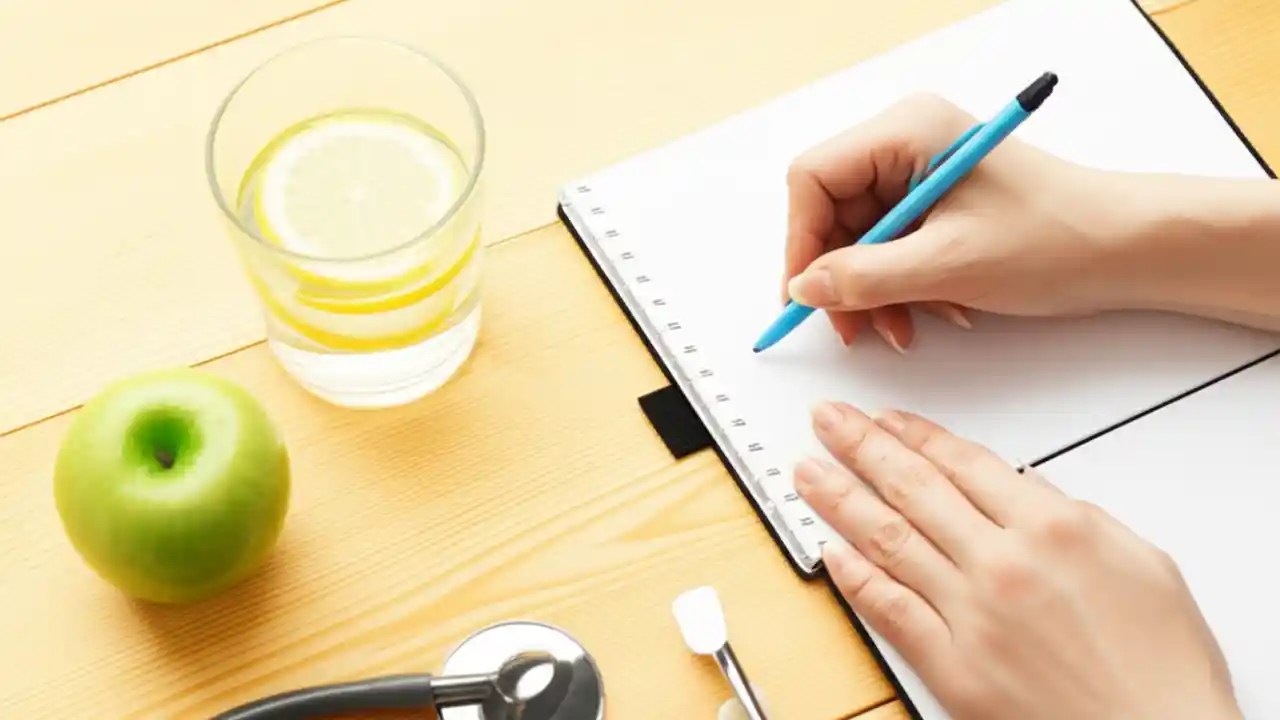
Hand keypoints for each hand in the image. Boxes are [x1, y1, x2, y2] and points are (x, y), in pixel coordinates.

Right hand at [783, 94, 1145, 351]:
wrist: (1126, 250)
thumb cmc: (1057, 238)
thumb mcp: (949, 266)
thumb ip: (865, 277)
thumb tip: (803, 287)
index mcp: (907, 131)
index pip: (814, 179)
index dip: (801, 241)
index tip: (805, 296)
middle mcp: (906, 143)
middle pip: (832, 212)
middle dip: (841, 276)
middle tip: (852, 327)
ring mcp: (919, 173)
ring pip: (858, 239)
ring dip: (871, 291)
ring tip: (901, 328)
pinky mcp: (934, 204)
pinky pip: (889, 248)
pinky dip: (897, 287)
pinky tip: (925, 312)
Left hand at [794, 403, 1240, 719]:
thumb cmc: (1163, 668)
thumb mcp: (1143, 563)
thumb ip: (1077, 518)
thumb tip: (1026, 491)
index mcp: (1053, 528)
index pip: (963, 463)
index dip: (915, 435)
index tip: (885, 418)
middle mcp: (1003, 565)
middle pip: (913, 489)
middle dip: (861, 446)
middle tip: (827, 420)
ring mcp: (970, 615)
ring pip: (887, 540)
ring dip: (839, 499)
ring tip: (807, 471)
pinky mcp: (951, 667)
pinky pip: (888, 610)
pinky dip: (853, 577)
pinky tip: (829, 550)